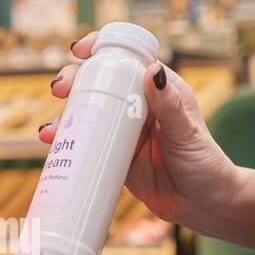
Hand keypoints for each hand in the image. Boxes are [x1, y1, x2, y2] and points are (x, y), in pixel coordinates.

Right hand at [44, 32, 238, 228]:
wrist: (204, 206)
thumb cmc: (204, 164)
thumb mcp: (186, 133)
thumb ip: (169, 105)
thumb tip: (152, 70)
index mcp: (159, 89)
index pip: (128, 59)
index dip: (101, 49)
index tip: (80, 50)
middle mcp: (138, 106)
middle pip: (100, 84)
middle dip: (74, 82)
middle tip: (60, 89)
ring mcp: (123, 132)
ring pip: (88, 114)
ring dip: (64, 115)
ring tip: (50, 129)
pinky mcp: (113, 157)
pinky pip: (86, 144)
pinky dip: (66, 142)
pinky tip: (51, 144)